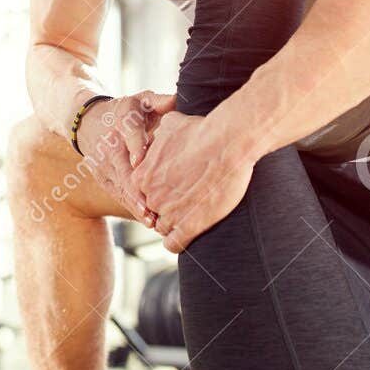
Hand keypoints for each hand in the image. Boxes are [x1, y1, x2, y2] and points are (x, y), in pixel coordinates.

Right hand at [77, 92, 175, 224]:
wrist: (87, 122)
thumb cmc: (124, 112)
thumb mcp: (140, 100)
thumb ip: (159, 100)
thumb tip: (176, 100)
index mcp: (122, 120)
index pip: (129, 133)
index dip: (136, 146)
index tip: (142, 161)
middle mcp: (110, 145)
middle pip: (124, 169)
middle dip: (137, 190)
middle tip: (153, 208)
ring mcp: (104, 166)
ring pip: (121, 187)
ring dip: (136, 205)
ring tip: (153, 222)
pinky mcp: (103, 179)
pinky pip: (119, 195)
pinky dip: (133, 208)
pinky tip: (149, 221)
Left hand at [132, 110, 253, 251]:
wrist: (227, 143)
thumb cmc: (202, 131)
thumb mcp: (172, 124)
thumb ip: (160, 134)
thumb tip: (161, 131)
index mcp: (142, 175)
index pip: (142, 192)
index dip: (158, 191)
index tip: (173, 189)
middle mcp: (151, 196)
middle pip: (152, 211)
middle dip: (166, 208)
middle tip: (186, 201)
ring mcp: (169, 213)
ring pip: (163, 228)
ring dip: (174, 225)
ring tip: (191, 216)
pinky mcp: (188, 227)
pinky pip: (173, 245)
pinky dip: (179, 242)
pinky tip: (188, 235)